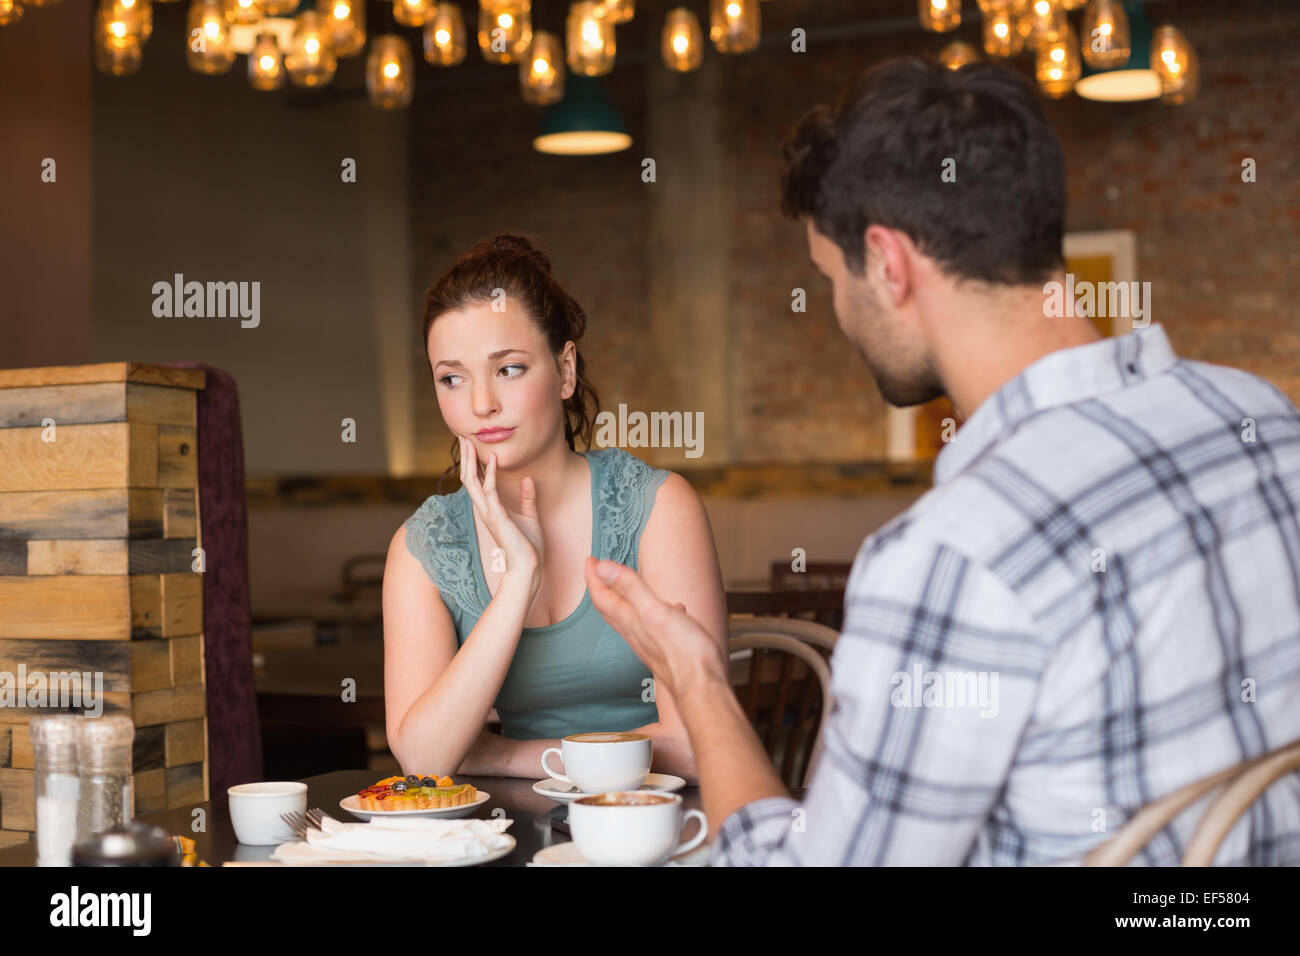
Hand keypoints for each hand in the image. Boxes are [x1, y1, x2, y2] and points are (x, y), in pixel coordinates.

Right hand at [460, 435, 543, 599]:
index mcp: (490, 509)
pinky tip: (492, 458)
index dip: (472, 463)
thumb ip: (528, 498)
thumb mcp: (530, 516)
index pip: (476, 481)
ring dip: (470, 460)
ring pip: (471, 481)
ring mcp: (488, 512)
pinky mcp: (496, 516)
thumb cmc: (528, 546)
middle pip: (467, 477)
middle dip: (465, 457)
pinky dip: (490, 473)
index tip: (471, 445)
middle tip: (462, 436)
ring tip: (470, 441)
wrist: (529, 567)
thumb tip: (528, 479)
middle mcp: (484, 509)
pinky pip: (489, 490)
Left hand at [584, 557, 725, 696]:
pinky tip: (672, 611)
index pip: (602, 596)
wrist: (702, 687)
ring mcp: (649, 643)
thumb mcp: (655, 611)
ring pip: (629, 618)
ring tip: (625, 588)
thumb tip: (602, 567)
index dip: (593, 577)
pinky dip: (655, 613)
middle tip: (598, 571)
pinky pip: (652, 626)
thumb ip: (630, 587)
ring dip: (623, 600)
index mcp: (630, 621)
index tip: (590, 560)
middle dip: (602, 587)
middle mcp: (635, 633)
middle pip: (610, 608)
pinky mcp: (665, 650)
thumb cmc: (683, 652)